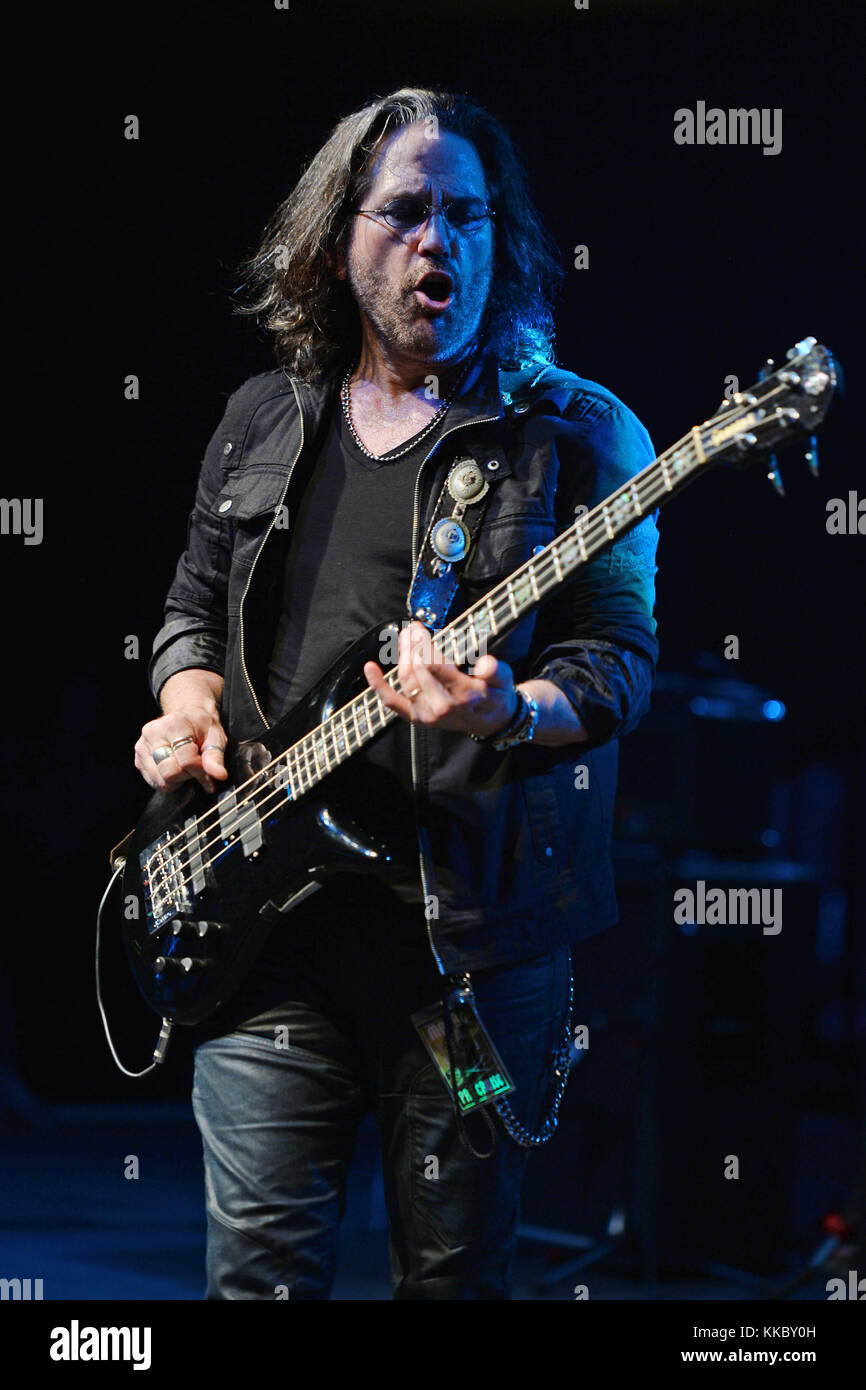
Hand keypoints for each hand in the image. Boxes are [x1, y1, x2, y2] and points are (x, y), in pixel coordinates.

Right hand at [134, 704, 228, 793]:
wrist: (188, 717)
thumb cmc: (202, 727)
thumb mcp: (216, 737)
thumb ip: (216, 757)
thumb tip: (220, 775)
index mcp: (172, 724)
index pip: (186, 761)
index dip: (199, 769)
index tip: (205, 764)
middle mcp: (152, 734)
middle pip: (169, 772)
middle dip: (186, 775)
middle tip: (195, 766)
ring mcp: (142, 747)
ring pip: (160, 780)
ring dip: (177, 780)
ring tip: (184, 765)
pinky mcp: (139, 760)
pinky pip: (154, 782)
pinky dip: (167, 781)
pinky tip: (175, 767)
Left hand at [363, 621, 518, 737]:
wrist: (491, 722)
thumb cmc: (495, 694)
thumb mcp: (504, 680)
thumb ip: (495, 671)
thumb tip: (484, 664)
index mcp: (464, 694)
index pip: (434, 666)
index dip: (422, 645)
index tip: (419, 629)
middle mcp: (442, 708)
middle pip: (417, 670)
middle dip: (412, 646)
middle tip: (412, 628)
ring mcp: (427, 715)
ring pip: (406, 680)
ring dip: (401, 656)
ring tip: (404, 637)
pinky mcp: (417, 719)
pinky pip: (393, 702)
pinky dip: (378, 686)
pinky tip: (370, 668)